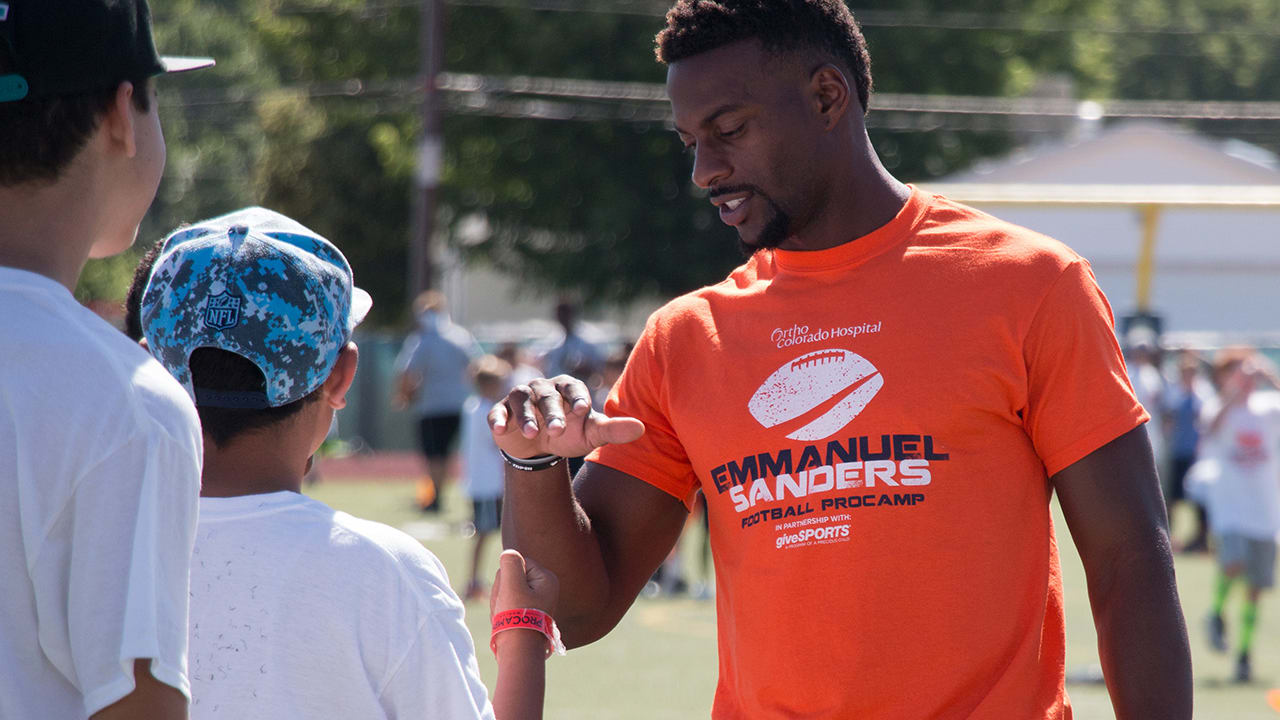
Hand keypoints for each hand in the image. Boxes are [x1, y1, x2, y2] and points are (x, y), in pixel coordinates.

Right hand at [488, 375, 643, 458]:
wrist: (540, 447)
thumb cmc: (571, 433)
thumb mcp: (592, 434)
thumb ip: (614, 430)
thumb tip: (641, 428)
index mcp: (568, 388)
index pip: (574, 388)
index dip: (577, 397)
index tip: (583, 409)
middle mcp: (543, 388)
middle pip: (547, 396)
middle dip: (552, 412)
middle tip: (558, 429)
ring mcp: (520, 398)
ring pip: (521, 401)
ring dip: (526, 416)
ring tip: (533, 433)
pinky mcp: (502, 412)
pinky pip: (497, 412)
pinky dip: (497, 419)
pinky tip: (500, 430)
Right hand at [491, 549, 558, 618]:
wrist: (518, 651)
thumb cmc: (516, 617)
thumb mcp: (512, 586)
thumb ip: (511, 563)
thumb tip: (509, 553)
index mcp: (547, 579)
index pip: (517, 563)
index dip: (506, 576)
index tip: (507, 594)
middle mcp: (546, 588)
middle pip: (513, 576)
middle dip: (503, 591)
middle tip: (505, 607)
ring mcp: (538, 600)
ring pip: (508, 590)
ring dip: (501, 601)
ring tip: (504, 615)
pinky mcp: (529, 611)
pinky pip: (510, 603)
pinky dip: (503, 610)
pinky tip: (505, 620)